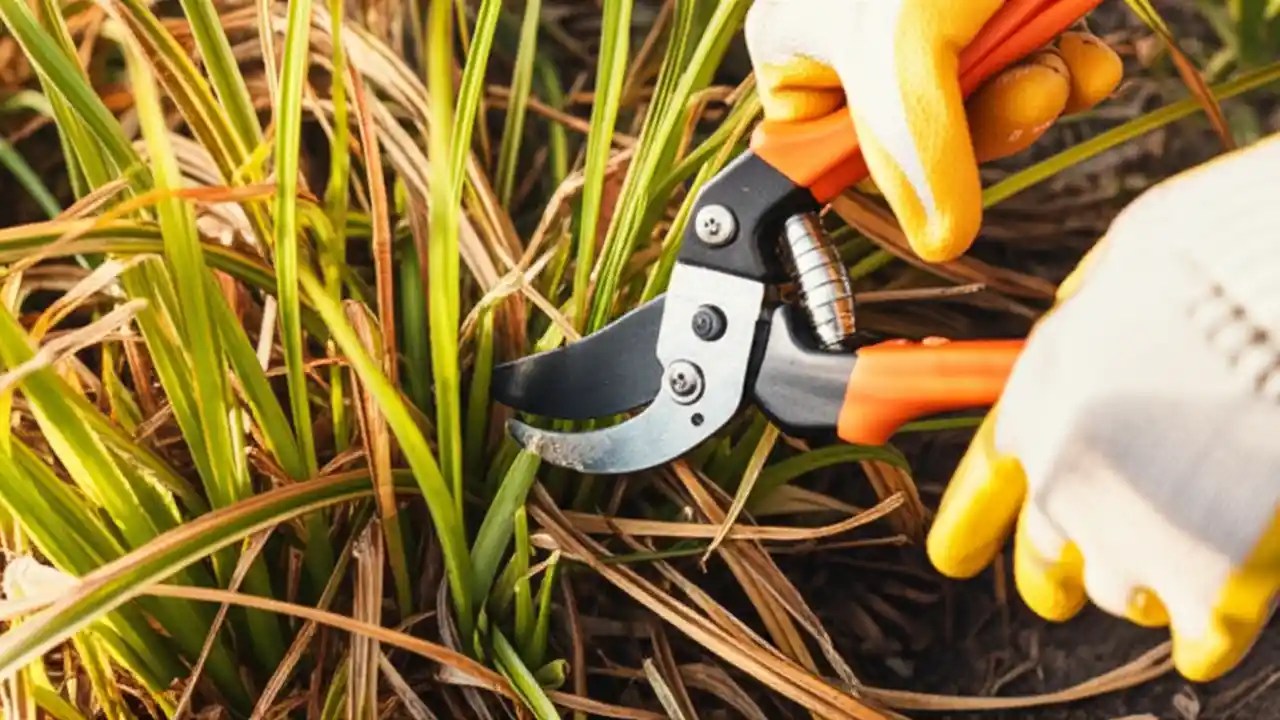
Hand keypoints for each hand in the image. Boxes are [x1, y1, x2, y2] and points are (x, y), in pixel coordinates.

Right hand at [744, 0, 1122, 261]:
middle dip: (982, 130)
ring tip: (1057, 68)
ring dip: (1031, 100)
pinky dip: (1060, 69)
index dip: (886, 180)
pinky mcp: (986, 12)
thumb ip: (914, 150)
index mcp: (799, 51)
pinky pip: (1023, 69)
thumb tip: (939, 238)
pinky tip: (1079, 54)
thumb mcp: (905, 45)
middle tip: (1021, 101)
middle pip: (918, 142)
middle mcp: (857, 45)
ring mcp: (928, 28)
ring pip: (980, 109)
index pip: (826, 157)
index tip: (934, 195)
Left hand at [926, 132, 1279, 681]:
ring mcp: (1134, 540)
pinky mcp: (1215, 587)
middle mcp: (1064, 485)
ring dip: (1135, 586)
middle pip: (1041, 561)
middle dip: (1053, 571)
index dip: (967, 529)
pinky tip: (1207, 637)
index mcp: (1036, 409)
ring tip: (1167, 562)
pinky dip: (1204, 639)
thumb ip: (1082, 329)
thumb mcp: (1117, 274)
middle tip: (1072, 576)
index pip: (980, 491)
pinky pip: (1199, 641)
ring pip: (1114, 595)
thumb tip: (1072, 335)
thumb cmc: (1214, 263)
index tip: (954, 557)